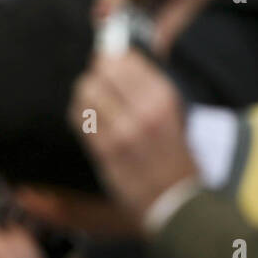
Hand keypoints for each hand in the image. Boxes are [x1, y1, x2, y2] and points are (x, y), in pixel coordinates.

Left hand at [68, 49, 198, 231]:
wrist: (177, 201)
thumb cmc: (175, 154)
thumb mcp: (173, 114)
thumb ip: (145, 87)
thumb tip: (114, 57)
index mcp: (164, 99)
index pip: (124, 60)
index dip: (111, 56)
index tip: (108, 56)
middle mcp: (143, 112)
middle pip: (101, 72)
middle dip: (97, 73)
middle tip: (99, 79)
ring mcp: (122, 131)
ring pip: (86, 93)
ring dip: (86, 93)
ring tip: (94, 101)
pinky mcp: (105, 149)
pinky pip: (80, 118)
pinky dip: (80, 113)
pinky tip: (90, 118)